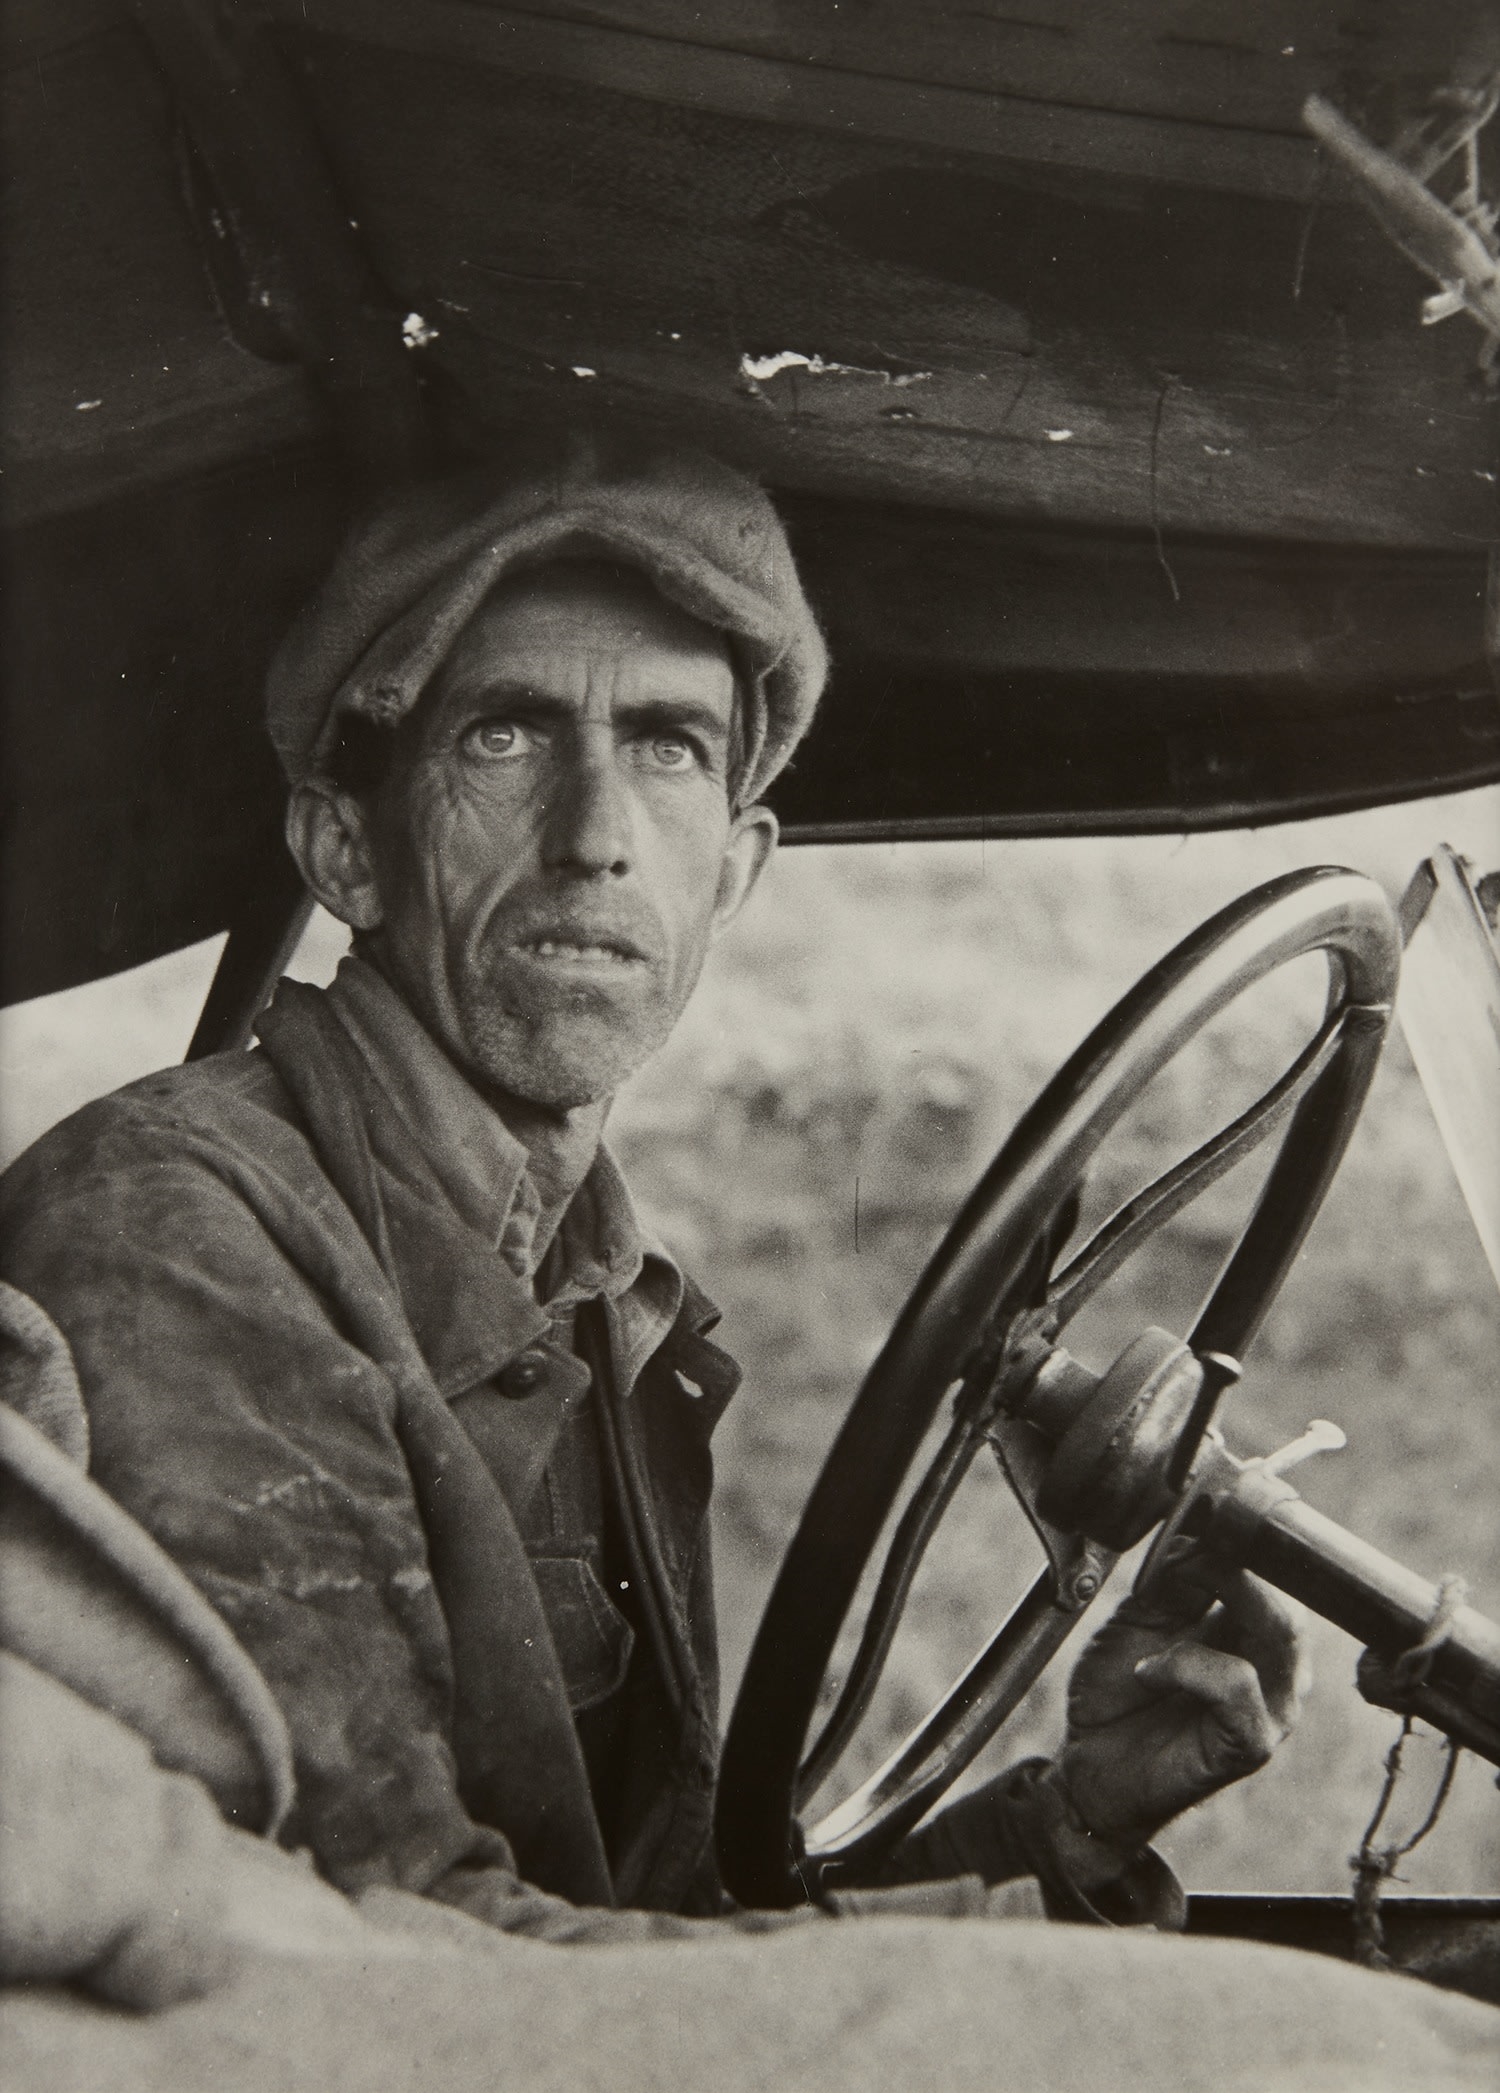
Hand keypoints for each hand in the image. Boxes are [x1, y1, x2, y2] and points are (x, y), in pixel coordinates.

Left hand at [1052, 1560, 1308, 1880]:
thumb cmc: (1122, 1692)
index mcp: (1256, 1632)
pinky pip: (1238, 1684)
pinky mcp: (1253, 1742)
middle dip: (1238, 1568)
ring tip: (1158, 1631)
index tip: (1213, 1508)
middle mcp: (1278, 1668)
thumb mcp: (1142, 1615)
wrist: (1092, 1763)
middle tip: (1186, 1559)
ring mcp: (1274, 1707)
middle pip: (1289, 1599)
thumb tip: (1203, 1530)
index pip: (1280, 1577)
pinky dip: (1188, 1666)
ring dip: (1217, 1612)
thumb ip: (1176, 1576)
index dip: (1253, 1541)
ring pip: (1281, 1634)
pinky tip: (1151, 1672)